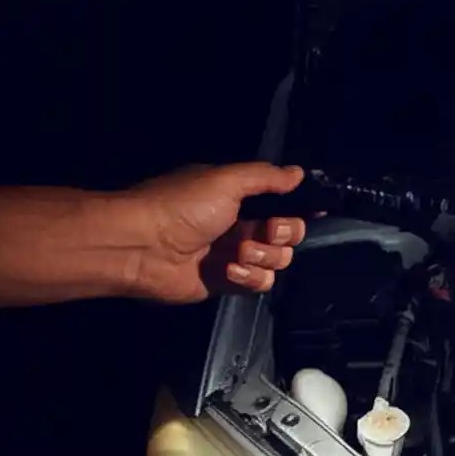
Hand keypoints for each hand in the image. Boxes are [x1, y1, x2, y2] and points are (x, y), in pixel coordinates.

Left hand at [128, 162, 306, 302]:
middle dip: (283, 233)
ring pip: (278, 260)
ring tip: (236, 253)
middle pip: (289, 234)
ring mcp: (235, 255)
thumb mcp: (226, 179)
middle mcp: (241, 225)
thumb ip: (266, 176)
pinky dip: (249, 277)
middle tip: (264, 231)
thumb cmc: (183, 206)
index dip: (299, 208)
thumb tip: (299, 173)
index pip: (284, 202)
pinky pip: (260, 283)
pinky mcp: (228, 282)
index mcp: (240, 197)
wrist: (142, 247)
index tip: (312, 211)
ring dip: (264, 256)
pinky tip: (228, 271)